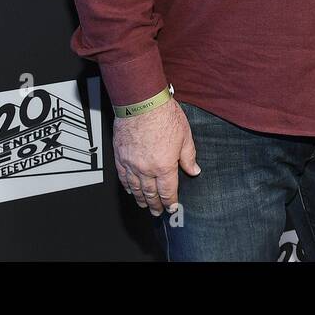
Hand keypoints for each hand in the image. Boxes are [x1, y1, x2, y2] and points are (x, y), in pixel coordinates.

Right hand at [112, 98, 198, 215]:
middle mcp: (146, 169)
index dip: (170, 202)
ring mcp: (131, 163)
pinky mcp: (120, 156)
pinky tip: (130, 190)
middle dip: (155, 204)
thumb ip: (189, 156)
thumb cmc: (163, 115)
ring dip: (141, 199)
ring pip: (135, 188)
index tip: (172, 207)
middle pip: (150, 193)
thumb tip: (194, 170)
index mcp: (164, 166)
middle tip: (157, 211)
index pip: (168, 191)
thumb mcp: (185, 136)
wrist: (142, 102)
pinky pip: (123, 177)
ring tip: (144, 205)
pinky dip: (127, 186)